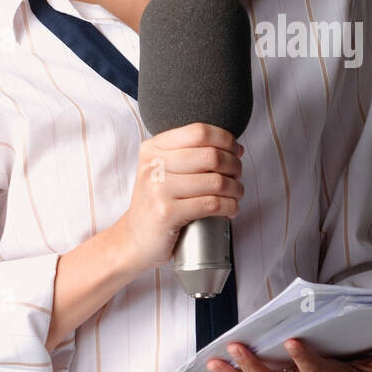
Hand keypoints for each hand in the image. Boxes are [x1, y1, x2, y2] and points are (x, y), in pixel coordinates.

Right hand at [115, 122, 243, 276]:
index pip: (199, 131)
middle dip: (234, 166)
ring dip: (235, 189)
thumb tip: (234, 147)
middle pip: (211, 155)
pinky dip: (229, 207)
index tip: (235, 151)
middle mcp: (153, 165)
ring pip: (215, 181)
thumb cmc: (157, 204)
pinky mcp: (167, 213)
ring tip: (236, 195)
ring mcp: (158, 189)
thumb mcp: (163, 171)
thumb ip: (189, 155)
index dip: (225, 139)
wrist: (134, 240)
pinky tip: (231, 209)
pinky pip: (211, 204)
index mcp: (153, 148)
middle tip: (237, 177)